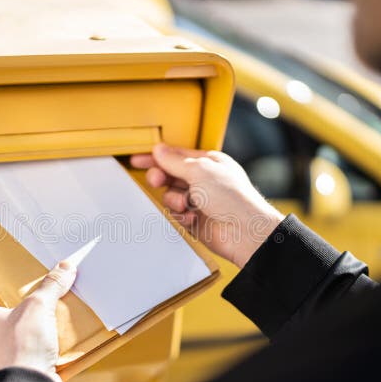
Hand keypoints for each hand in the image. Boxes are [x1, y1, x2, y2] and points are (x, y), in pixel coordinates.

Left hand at [0, 261, 76, 381]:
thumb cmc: (22, 347)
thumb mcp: (38, 306)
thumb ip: (52, 285)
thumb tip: (66, 267)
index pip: (0, 290)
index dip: (19, 281)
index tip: (36, 271)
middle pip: (20, 308)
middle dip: (40, 300)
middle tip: (55, 286)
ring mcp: (10, 352)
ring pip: (33, 327)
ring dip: (50, 320)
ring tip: (66, 306)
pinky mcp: (27, 365)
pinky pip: (43, 345)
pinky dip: (55, 339)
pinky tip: (69, 331)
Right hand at [131, 143, 284, 268]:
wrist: (244, 232)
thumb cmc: (232, 197)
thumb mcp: (200, 171)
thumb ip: (175, 161)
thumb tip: (159, 150)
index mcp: (208, 163)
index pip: (176, 156)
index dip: (156, 157)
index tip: (136, 160)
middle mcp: (204, 180)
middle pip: (170, 176)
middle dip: (161, 179)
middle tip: (157, 181)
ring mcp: (199, 201)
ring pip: (170, 196)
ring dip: (174, 200)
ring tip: (186, 205)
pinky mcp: (195, 220)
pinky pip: (176, 215)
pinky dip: (181, 216)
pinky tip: (193, 218)